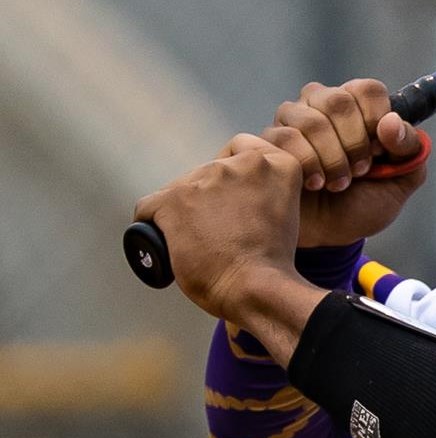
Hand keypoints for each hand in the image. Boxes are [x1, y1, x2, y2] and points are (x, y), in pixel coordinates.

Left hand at [132, 134, 310, 323]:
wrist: (256, 289)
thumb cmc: (271, 263)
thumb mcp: (284, 212)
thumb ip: (265, 191)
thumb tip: (234, 193)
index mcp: (277, 164)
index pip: (242, 148)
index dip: (234, 175)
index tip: (237, 202)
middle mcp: (241, 164)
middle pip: (207, 170)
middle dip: (207, 197)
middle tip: (218, 231)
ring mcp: (204, 179)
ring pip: (178, 190)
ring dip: (183, 213)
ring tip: (198, 245)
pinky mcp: (173, 199)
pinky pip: (148, 208)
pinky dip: (153, 227)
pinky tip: (169, 246)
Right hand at [262, 79, 429, 247]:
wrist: (327, 237)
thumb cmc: (363, 204)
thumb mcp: (401, 181)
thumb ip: (410, 149)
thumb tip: (391, 122)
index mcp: (357, 107)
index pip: (368, 90)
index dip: (376, 120)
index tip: (379, 152)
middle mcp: (321, 105)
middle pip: (338, 100)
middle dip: (354, 142)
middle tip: (359, 171)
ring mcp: (291, 120)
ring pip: (310, 120)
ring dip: (331, 158)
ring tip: (338, 183)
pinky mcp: (266, 140)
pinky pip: (284, 138)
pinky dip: (307, 166)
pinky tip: (314, 184)